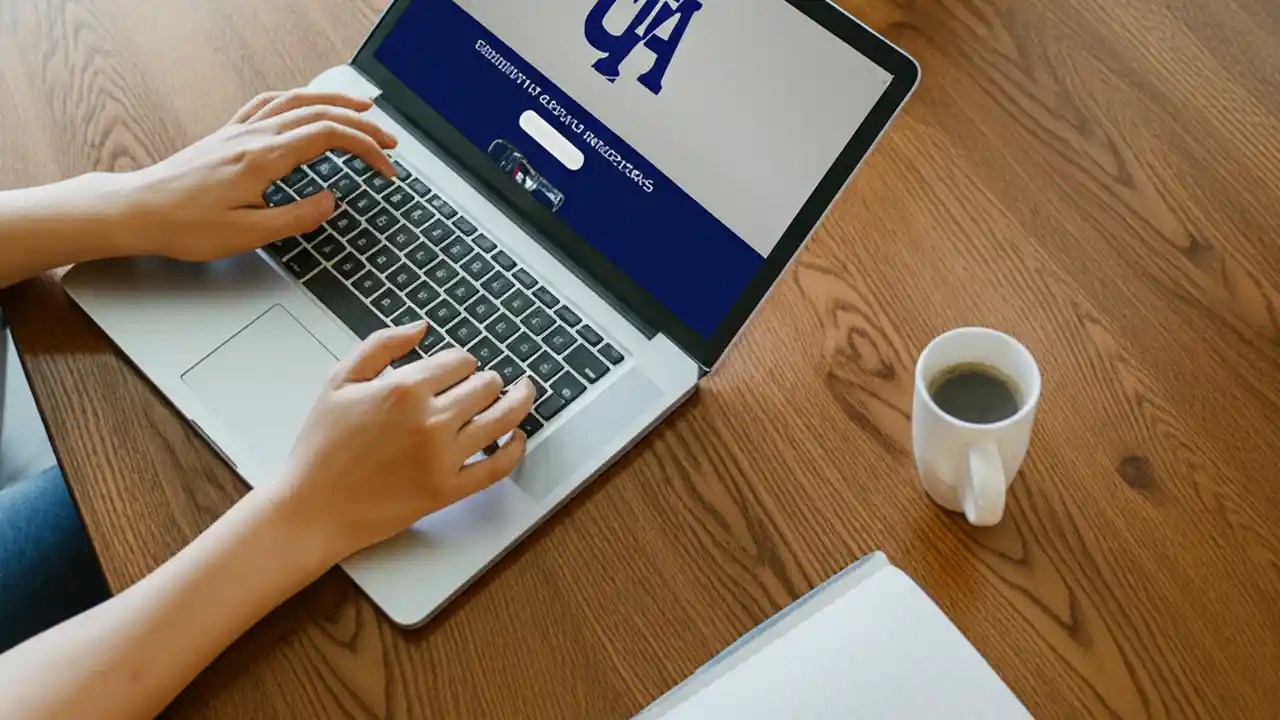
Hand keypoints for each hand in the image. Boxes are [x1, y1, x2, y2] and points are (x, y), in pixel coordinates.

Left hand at [115, 88, 398, 260]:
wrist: (138, 211)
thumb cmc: (186, 226)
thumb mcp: (248, 235)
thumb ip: (296, 217)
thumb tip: (331, 201)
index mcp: (264, 159)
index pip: (329, 138)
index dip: (366, 149)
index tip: (385, 169)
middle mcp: (254, 136)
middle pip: (320, 114)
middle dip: (362, 126)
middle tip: (389, 142)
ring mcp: (240, 130)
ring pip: (296, 101)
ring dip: (334, 102)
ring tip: (362, 110)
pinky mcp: (227, 134)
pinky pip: (269, 103)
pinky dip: (297, 98)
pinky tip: (305, 103)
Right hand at [266, 322, 536, 563]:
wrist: (312, 507)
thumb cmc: (321, 445)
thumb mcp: (339, 380)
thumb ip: (381, 344)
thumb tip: (422, 326)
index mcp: (404, 388)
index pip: (459, 361)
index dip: (462, 361)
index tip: (458, 367)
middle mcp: (430, 420)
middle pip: (485, 386)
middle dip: (487, 380)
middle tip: (484, 384)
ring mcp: (443, 457)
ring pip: (502, 419)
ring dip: (517, 401)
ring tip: (523, 393)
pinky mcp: (448, 490)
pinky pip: (497, 467)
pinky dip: (515, 449)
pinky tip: (518, 436)